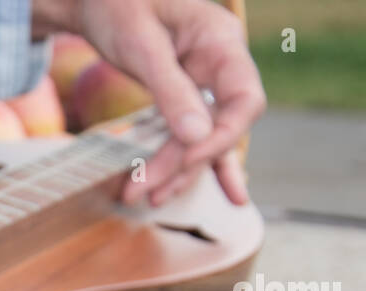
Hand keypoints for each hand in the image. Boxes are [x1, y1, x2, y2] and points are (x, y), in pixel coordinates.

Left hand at [34, 0, 264, 205]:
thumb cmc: (120, 4)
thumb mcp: (141, 44)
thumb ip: (170, 89)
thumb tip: (196, 138)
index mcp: (222, 42)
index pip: (245, 100)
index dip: (222, 137)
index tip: (187, 160)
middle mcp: (221, 64)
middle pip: (218, 127)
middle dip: (182, 164)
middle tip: (145, 192)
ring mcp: (205, 81)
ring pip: (201, 137)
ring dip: (174, 171)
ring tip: (139, 197)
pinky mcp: (184, 95)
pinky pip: (189, 134)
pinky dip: (180, 162)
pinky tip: (174, 191)